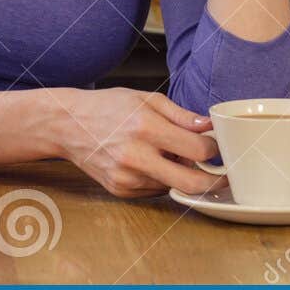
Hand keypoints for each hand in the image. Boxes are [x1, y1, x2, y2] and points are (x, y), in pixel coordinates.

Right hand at [52, 87, 221, 198]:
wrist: (67, 124)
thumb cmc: (107, 107)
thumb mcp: (145, 98)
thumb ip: (180, 114)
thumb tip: (209, 128)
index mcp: (145, 127)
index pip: (198, 150)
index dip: (215, 150)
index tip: (216, 147)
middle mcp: (136, 156)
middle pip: (192, 183)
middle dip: (214, 181)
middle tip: (223, 176)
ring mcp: (126, 177)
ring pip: (173, 187)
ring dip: (180, 175)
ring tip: (168, 154)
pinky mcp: (120, 190)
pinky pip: (154, 191)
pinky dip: (160, 179)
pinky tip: (148, 162)